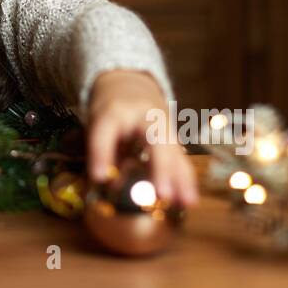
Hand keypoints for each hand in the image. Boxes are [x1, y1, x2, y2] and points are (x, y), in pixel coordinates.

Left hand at [85, 68, 198, 206]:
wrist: (130, 84)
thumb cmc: (112, 108)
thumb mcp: (97, 124)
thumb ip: (99, 150)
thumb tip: (102, 180)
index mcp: (118, 109)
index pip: (106, 130)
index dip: (102, 153)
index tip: (98, 177)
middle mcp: (147, 116)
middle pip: (157, 141)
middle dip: (162, 168)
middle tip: (164, 194)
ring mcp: (164, 126)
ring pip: (176, 152)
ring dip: (182, 179)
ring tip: (187, 203)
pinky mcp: (173, 139)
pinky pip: (181, 160)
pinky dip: (186, 180)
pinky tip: (189, 201)